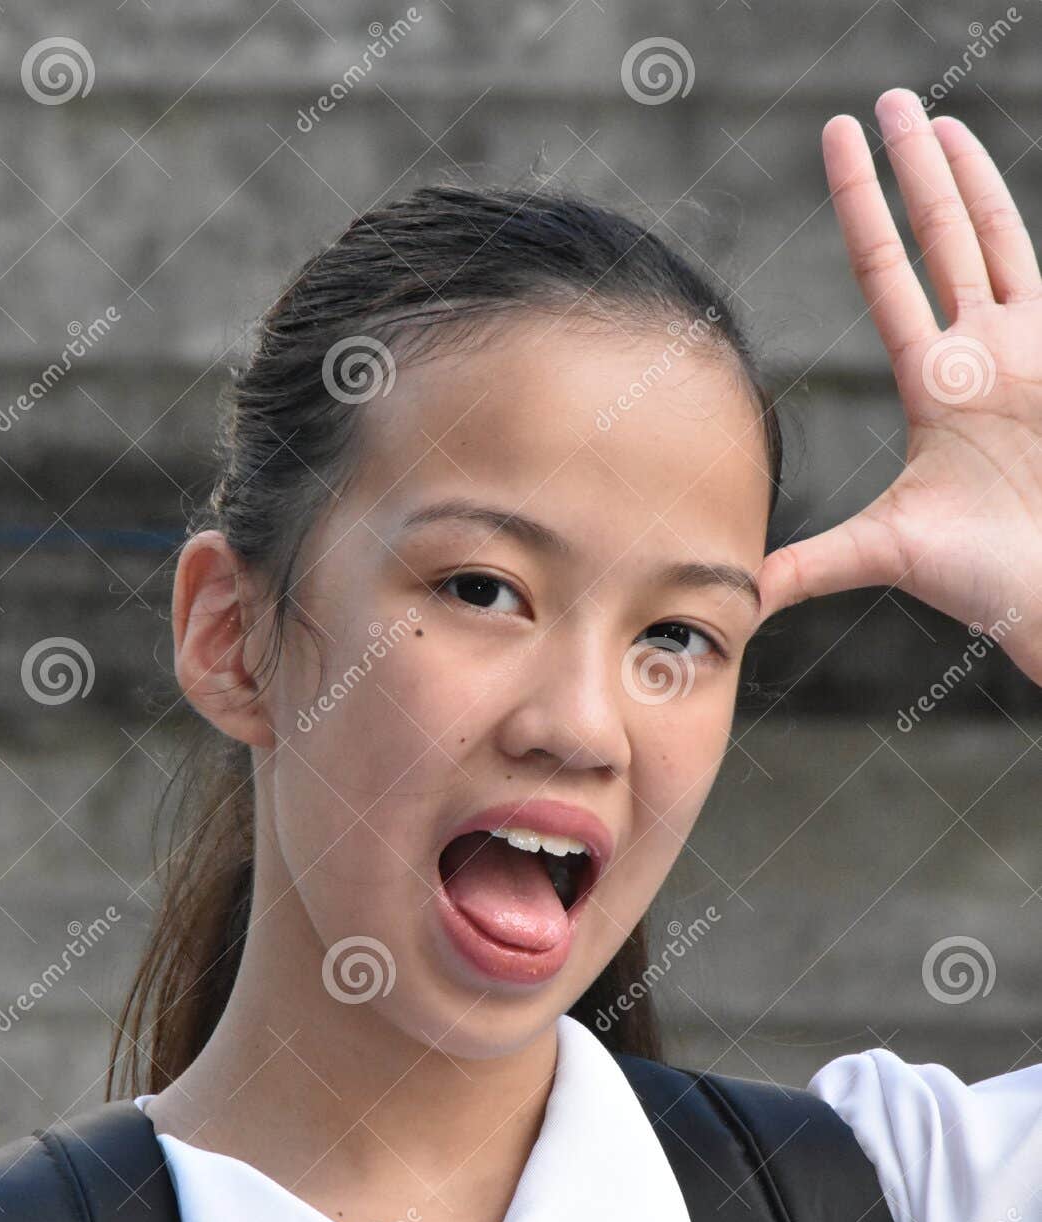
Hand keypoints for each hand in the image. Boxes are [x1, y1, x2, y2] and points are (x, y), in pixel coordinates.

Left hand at [758, 87, 1041, 685]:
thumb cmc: (982, 577)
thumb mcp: (884, 552)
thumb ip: (810, 563)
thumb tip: (737, 593)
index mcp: (933, 381)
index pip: (888, 271)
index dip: (863, 206)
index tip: (838, 142)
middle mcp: (982, 353)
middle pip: (942, 238)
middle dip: (915, 170)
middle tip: (886, 101)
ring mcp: (1032, 351)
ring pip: (998, 239)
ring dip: (968, 179)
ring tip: (936, 119)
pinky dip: (1028, 222)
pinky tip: (999, 178)